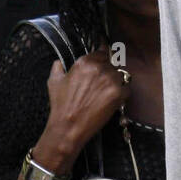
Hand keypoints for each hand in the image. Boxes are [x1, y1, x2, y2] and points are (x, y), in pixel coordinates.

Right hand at [33, 50, 127, 174]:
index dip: (102, 60)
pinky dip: (122, 94)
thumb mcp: (54, 82)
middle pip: (112, 64)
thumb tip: (58, 62)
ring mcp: (110, 80)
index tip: (103, 64)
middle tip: (102, 86)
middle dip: (108, 73)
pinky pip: (127, 88)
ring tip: (106, 95)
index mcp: (85, 62)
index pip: (102, 53)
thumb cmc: (61, 105)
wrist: (69, 126)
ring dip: (116, 82)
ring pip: (121, 75)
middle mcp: (99, 68)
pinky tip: (112, 101)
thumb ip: (57, 68)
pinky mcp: (119, 93)